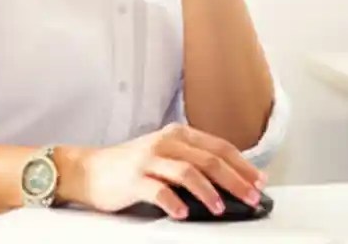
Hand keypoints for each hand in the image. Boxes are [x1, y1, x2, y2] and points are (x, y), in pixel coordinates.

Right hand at [71, 123, 265, 218]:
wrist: (88, 170)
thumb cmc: (131, 166)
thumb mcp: (165, 154)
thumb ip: (192, 161)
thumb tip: (229, 181)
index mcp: (179, 134)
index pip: (220, 147)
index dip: (243, 165)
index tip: (259, 181)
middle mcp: (166, 142)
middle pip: (209, 160)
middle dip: (235, 180)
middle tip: (251, 196)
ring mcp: (149, 160)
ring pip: (188, 172)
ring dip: (208, 191)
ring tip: (221, 208)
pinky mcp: (133, 179)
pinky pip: (158, 190)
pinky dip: (174, 202)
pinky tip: (184, 213)